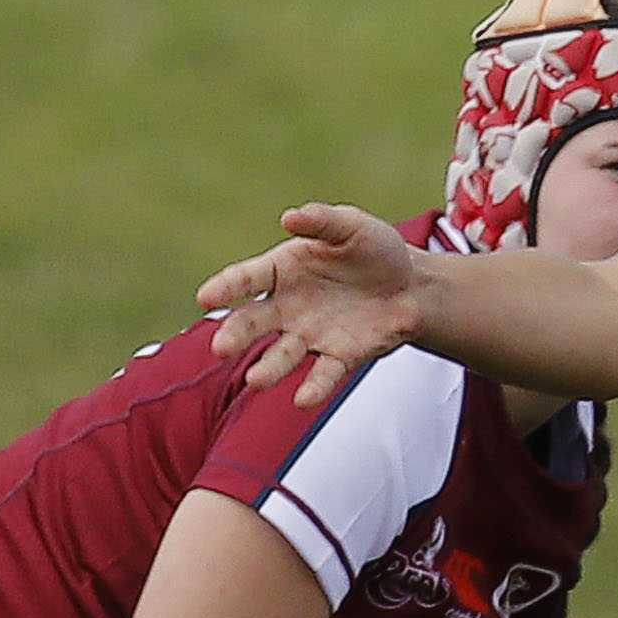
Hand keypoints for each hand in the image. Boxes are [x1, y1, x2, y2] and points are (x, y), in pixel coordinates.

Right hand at [200, 204, 431, 404]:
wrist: (412, 285)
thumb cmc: (374, 250)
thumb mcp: (351, 226)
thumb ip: (322, 221)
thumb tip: (290, 218)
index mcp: (282, 270)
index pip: (246, 278)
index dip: (226, 287)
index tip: (206, 297)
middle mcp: (288, 306)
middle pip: (253, 322)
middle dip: (236, 335)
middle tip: (221, 348)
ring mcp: (310, 335)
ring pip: (283, 355)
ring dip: (269, 368)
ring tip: (256, 381)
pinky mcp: (339, 356)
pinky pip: (323, 374)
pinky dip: (314, 387)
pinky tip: (304, 399)